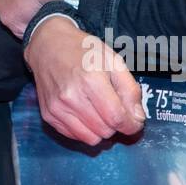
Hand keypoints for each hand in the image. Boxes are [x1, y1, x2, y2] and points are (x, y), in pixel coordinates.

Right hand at [24, 16, 144, 145]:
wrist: (48, 45)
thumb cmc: (83, 50)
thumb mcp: (113, 61)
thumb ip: (130, 90)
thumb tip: (137, 118)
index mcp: (90, 80)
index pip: (116, 118)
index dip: (131, 125)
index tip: (135, 121)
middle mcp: (71, 96)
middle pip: (105, 131)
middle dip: (115, 124)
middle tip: (113, 108)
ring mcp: (57, 107)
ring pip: (91, 139)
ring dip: (100, 129)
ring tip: (98, 111)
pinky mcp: (48, 115)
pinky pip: (75, 136)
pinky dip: (84, 130)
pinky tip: (84, 112)